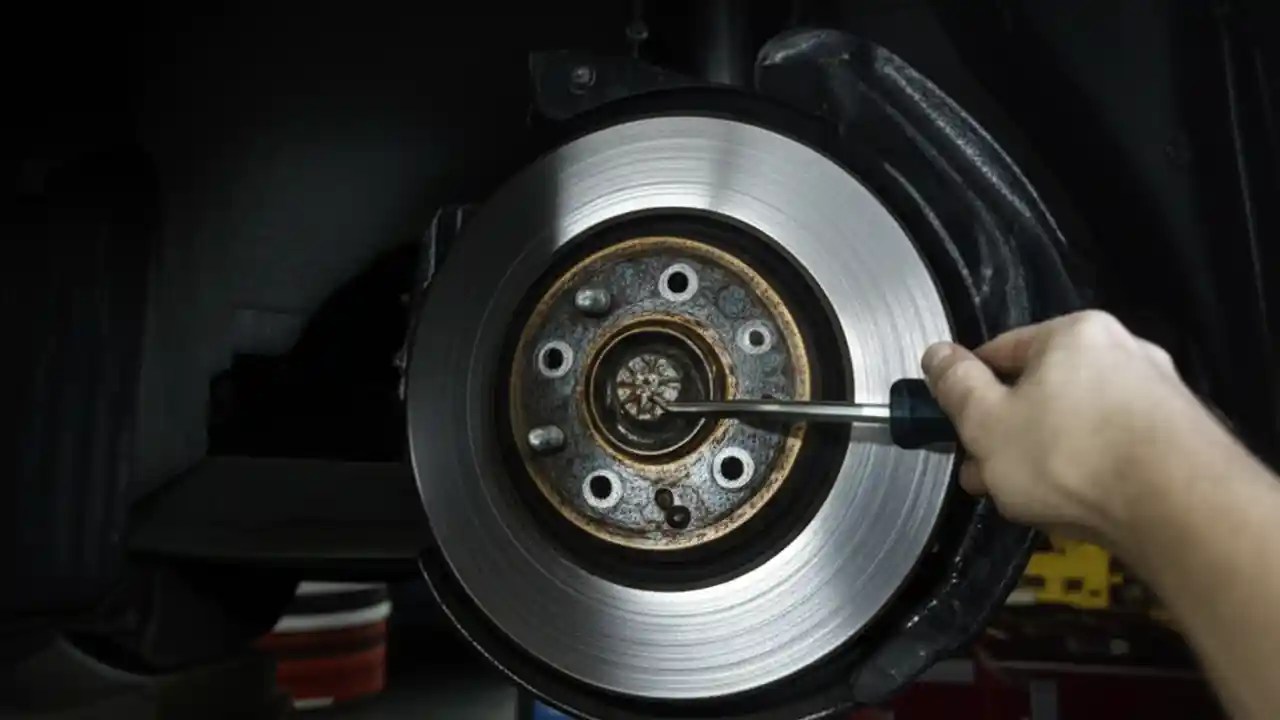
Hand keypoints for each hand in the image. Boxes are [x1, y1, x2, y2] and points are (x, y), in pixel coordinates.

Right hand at [921, 310, 1210, 542]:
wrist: (1177, 508)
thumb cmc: (1067, 455)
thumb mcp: (987, 423)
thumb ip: (955, 387)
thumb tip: (936, 353)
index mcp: (1074, 333)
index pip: (999, 352)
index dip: (967, 392)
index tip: (953, 430)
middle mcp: (1124, 351)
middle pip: (1040, 391)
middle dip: (1005, 436)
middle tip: (983, 476)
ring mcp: (1158, 395)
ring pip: (1075, 424)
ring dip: (1041, 458)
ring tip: (1023, 500)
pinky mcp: (1180, 438)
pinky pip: (1113, 448)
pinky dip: (1087, 471)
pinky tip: (1073, 506)